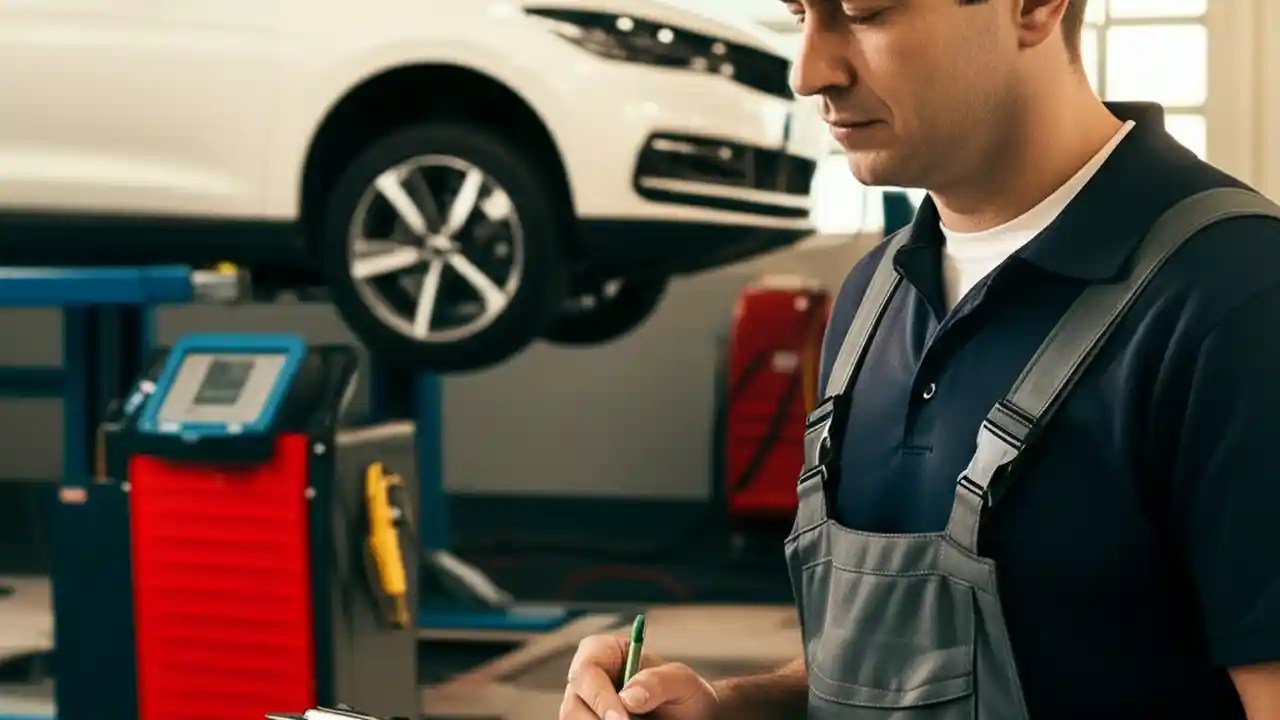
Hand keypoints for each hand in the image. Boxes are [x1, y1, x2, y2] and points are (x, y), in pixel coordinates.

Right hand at [562, 634, 719, 719]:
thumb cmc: (683, 692)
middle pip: (573, 706)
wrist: (689, 717)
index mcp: (602, 652)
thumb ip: (659, 681)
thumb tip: (629, 697)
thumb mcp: (682, 681)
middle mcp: (585, 681)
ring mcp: (583, 707)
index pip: (586, 671)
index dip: (598, 697)